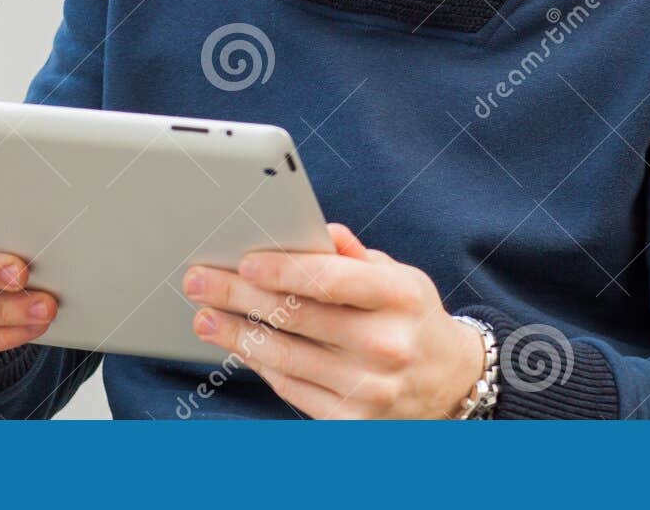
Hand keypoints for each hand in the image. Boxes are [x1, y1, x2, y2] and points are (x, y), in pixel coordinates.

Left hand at [183, 223, 484, 418]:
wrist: (448, 382)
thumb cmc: (412, 318)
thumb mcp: (400, 276)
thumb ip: (355, 255)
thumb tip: (317, 230)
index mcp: (400, 297)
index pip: (332, 280)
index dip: (283, 269)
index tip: (243, 261)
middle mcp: (386, 344)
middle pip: (298, 317)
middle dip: (240, 296)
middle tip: (200, 281)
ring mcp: (369, 388)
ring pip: (285, 357)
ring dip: (236, 334)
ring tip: (204, 316)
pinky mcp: (351, 420)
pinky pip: (291, 388)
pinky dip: (259, 364)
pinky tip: (238, 345)